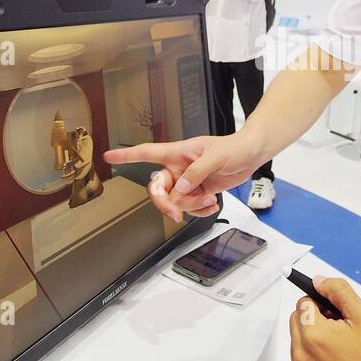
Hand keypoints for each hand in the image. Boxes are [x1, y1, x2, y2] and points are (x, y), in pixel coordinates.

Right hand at [102, 133, 264, 221]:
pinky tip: (211, 204)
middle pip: (158, 189)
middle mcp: (179, 168)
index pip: (147, 153)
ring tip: (209, 198)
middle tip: (175, 213)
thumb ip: (196, 172)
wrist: (251, 155)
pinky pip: (190, 208)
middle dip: (166, 203)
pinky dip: (200, 210)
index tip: (109, 157)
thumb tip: (179, 188)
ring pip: (176, 202)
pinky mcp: (198, 192)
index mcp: (178, 153)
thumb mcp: (215, 156)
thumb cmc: (234, 147)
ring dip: (191, 206)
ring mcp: (188, 182)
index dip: (127, 155)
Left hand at [284, 277, 360, 360]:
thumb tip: (319, 281)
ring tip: (341, 357)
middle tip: (343, 337)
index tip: (339, 318)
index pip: (304, 303)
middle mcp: (299, 357)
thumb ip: (339, 291)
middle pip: (298, 324)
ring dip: (313, 346)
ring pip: (297, 348)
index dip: (323, 307)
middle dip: (316, 324)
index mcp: (313, 334)